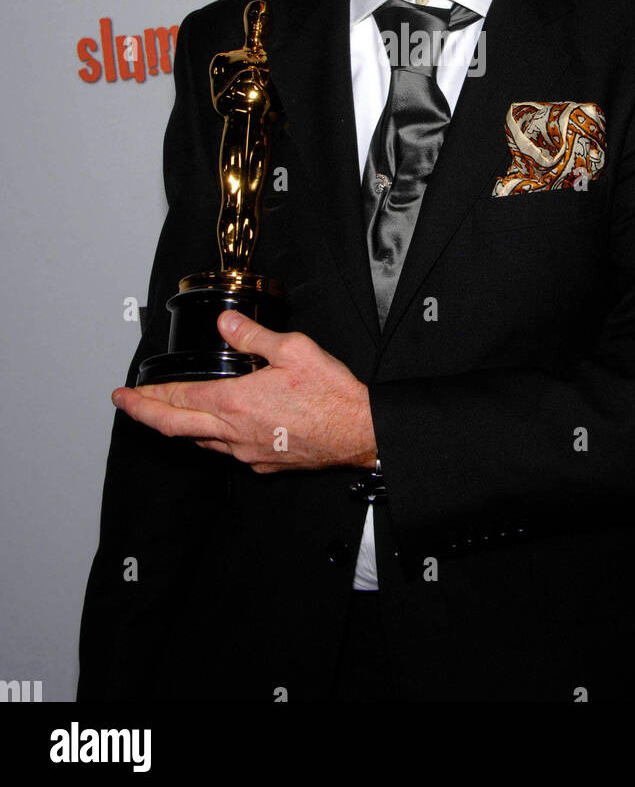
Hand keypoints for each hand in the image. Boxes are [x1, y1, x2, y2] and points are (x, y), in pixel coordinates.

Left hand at [112, 312, 377, 472]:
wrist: (358, 432)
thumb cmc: (331, 394)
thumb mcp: (293, 349)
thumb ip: (253, 336)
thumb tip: (225, 322)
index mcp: (236, 401)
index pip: (177, 400)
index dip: (146, 397)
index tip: (125, 394)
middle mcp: (234, 432)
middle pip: (174, 427)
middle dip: (144, 415)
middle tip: (126, 405)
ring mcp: (246, 452)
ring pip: (200, 441)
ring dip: (179, 426)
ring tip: (169, 413)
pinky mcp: (262, 464)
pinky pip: (226, 451)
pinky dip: (212, 437)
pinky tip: (218, 428)